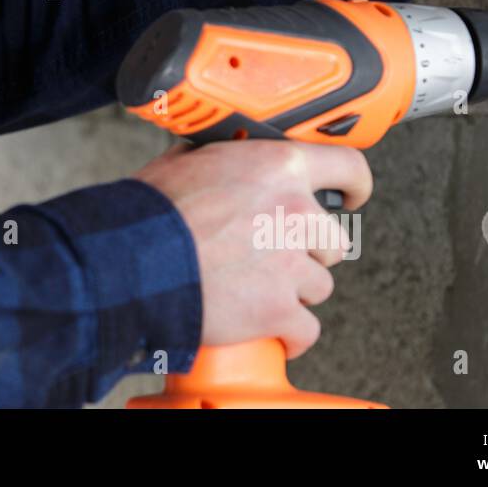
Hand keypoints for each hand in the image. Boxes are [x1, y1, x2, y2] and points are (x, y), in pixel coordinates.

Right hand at [135, 139, 371, 357]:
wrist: (133, 259)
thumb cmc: (152, 210)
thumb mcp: (187, 160)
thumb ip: (219, 157)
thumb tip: (219, 151)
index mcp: (277, 167)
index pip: (347, 167)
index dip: (354, 185)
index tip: (352, 195)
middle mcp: (294, 213)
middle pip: (333, 241)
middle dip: (307, 251)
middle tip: (273, 255)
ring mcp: (290, 264)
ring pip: (319, 286)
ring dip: (294, 291)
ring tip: (258, 291)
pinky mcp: (278, 310)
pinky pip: (305, 330)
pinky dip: (290, 335)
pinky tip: (273, 332)